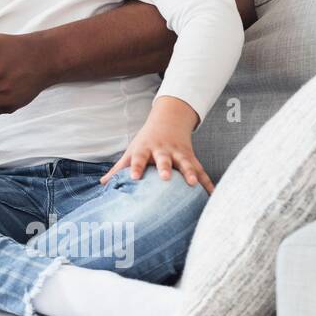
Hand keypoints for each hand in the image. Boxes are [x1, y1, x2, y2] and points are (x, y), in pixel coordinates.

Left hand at [100, 95, 215, 193]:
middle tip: (164, 178)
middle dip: (165, 168)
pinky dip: (207, 182)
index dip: (135, 167)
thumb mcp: (131, 152)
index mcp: (145, 150)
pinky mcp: (192, 158)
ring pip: (185, 163)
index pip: (138, 158)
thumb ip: (118, 169)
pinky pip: (201, 171)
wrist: (168, 121)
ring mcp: (179, 153)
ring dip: (189, 173)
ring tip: (192, 184)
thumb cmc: (145, 142)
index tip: (132, 178)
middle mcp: (163, 151)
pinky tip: (212, 194)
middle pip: (163, 159)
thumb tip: (103, 184)